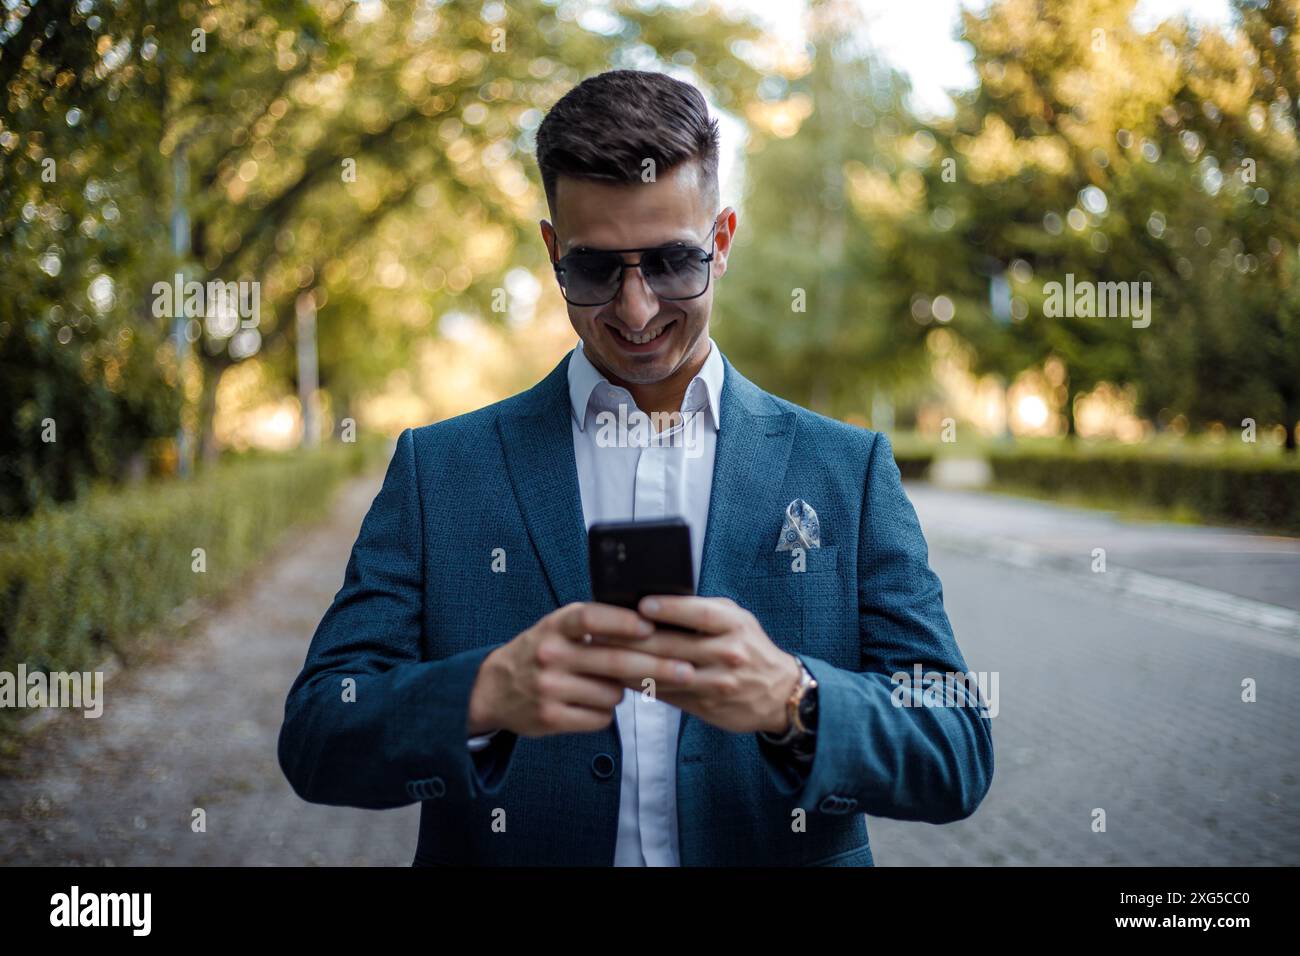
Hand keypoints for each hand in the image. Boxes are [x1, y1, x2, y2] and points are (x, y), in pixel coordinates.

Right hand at [468, 602, 697, 737]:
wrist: (494, 689)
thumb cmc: (543, 651)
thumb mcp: (558, 628)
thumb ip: (594, 624)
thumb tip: (652, 620)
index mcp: (555, 626)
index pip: (590, 618)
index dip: (622, 621)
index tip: (652, 625)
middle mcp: (550, 655)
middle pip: (613, 661)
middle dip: (656, 666)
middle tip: (686, 670)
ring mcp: (549, 688)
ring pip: (611, 693)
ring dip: (622, 691)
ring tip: (608, 684)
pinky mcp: (550, 719)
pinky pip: (599, 718)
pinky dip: (605, 712)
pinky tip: (592, 703)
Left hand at [592, 595, 800, 734]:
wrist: (779, 692)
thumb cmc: (748, 646)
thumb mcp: (736, 620)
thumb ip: (702, 612)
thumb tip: (654, 603)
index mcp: (734, 625)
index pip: (700, 614)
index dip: (670, 608)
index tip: (641, 604)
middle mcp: (728, 654)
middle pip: (674, 645)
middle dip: (634, 637)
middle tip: (601, 629)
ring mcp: (717, 683)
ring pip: (666, 674)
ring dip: (629, 664)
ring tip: (600, 654)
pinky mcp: (707, 706)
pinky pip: (668, 694)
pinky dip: (641, 685)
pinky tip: (619, 676)